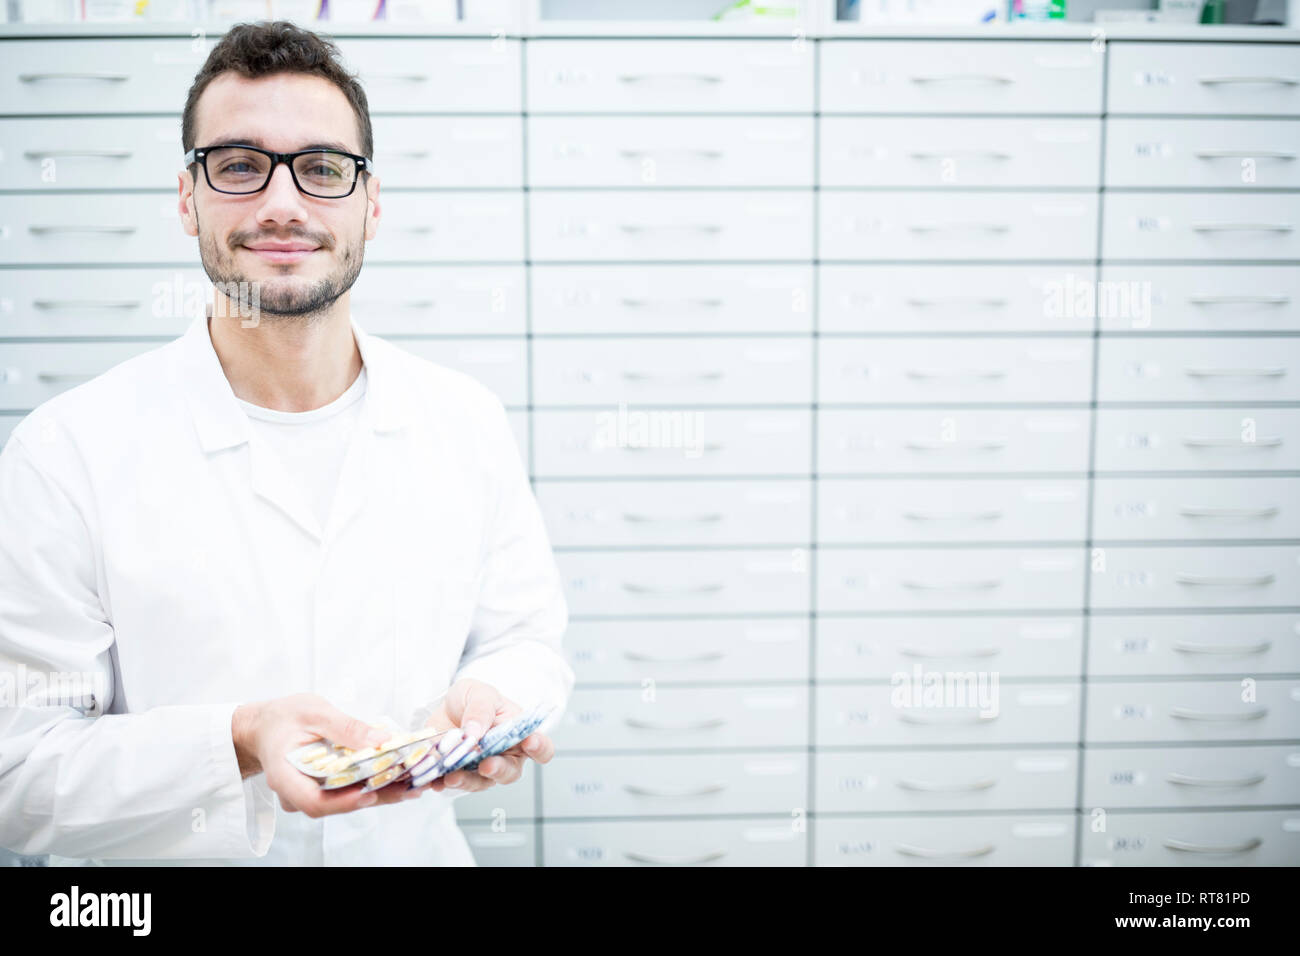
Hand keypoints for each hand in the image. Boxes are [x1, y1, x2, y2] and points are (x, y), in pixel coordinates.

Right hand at [232, 693, 429, 817]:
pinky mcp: (323, 788)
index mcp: (285, 776)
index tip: (371, 791)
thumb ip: (345, 728)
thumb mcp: (313, 712)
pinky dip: (373, 784)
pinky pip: (348, 791)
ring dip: (380, 793)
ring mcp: (309, 793)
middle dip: (376, 796)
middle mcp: (296, 793)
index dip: (344, 801)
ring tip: (414, 784)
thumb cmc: (283, 717)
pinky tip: (399, 778)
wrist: (265, 726)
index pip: (314, 801)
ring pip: (346, 800)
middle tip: (411, 788)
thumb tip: (382, 741)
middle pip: (338, 804)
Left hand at [418, 678, 555, 794]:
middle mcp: (504, 757)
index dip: (539, 748)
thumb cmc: (474, 698)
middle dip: (498, 770)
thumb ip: (480, 709)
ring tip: (451, 777)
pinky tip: (434, 781)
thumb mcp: (479, 693)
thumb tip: (475, 732)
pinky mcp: (458, 774)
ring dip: (466, 781)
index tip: (529, 743)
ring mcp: (481, 769)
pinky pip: (453, 784)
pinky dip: (442, 783)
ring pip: (480, 783)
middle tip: (486, 765)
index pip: (541, 747)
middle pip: (509, 772)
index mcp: (519, 734)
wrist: (446, 707)